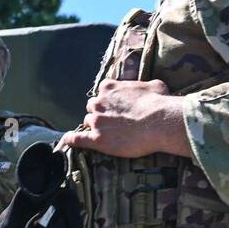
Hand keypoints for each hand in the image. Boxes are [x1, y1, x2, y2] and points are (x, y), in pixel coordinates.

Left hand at [58, 79, 191, 158]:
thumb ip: (144, 86)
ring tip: (108, 135)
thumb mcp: (154, 86)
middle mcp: (98, 103)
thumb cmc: (160, 103)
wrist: (159, 122)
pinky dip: (72, 140)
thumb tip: (152, 87)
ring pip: (88, 123)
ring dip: (95, 127)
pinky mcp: (97, 139)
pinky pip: (77, 139)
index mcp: (109, 87)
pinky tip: (68, 141)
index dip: (109, 101)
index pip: (102, 92)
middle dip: (100, 114)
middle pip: (92, 108)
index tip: (116, 107)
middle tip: (113, 122)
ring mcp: (96, 121)